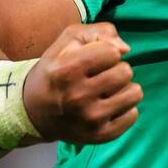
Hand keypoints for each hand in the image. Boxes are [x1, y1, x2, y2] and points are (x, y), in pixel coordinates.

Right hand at [22, 22, 141, 144]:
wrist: (33, 111)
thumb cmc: (55, 70)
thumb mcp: (67, 41)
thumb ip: (97, 32)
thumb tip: (125, 48)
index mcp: (67, 71)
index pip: (113, 53)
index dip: (106, 52)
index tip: (94, 60)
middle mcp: (77, 97)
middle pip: (126, 72)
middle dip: (116, 69)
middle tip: (99, 76)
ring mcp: (90, 119)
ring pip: (134, 93)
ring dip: (123, 88)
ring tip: (106, 91)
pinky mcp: (100, 136)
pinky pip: (133, 114)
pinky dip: (124, 108)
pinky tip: (107, 107)